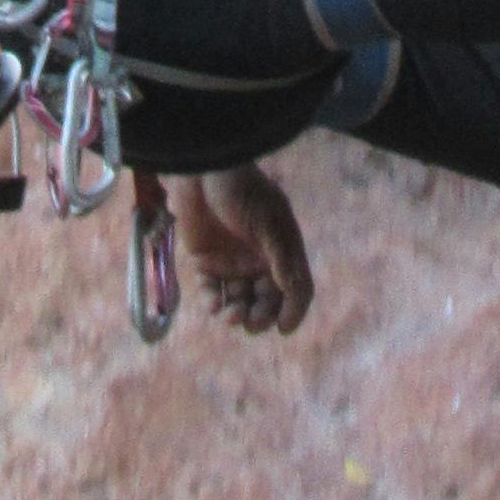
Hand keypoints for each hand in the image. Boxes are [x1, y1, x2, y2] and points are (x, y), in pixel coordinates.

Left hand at [175, 164, 312, 334]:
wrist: (203, 172)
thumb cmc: (242, 193)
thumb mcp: (269, 226)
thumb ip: (282, 262)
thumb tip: (295, 297)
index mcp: (282, 252)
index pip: (294, 290)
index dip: (292, 312)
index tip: (283, 328)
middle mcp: (259, 261)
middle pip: (266, 302)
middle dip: (260, 316)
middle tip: (250, 320)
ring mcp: (232, 263)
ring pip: (239, 301)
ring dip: (236, 313)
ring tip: (231, 315)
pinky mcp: (206, 261)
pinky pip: (212, 292)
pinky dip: (214, 302)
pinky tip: (214, 303)